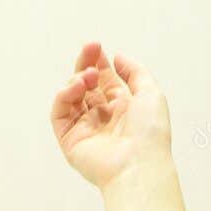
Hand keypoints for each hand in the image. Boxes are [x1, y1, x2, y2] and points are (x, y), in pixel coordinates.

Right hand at [50, 43, 173, 185]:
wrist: (139, 164)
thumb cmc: (150, 134)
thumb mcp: (151, 92)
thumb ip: (134, 71)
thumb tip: (117, 57)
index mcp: (123, 108)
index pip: (104, 80)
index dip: (98, 62)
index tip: (96, 47)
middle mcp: (103, 117)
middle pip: (86, 85)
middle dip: (85, 64)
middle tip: (88, 48)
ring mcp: (85, 128)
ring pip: (71, 97)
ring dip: (76, 79)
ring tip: (86, 76)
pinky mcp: (69, 139)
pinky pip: (59, 113)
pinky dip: (63, 96)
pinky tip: (76, 86)